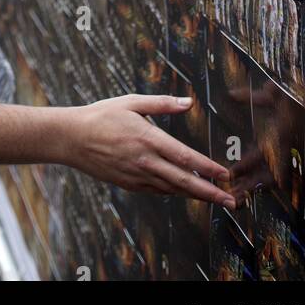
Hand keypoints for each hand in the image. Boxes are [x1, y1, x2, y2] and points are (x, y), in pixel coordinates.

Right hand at [59, 93, 235, 207]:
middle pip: (185, 182)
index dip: (208, 168)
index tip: (226, 174)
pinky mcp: (129, 184)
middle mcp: (145, 162)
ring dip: (195, 195)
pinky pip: (157, 191)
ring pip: (173, 190)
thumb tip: (189, 102)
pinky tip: (184, 190)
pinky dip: (174, 192)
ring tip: (215, 199)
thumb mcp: (131, 102)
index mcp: (149, 139)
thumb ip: (162, 103)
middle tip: (231, 202)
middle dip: (211, 193)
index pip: (186, 158)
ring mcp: (137, 176)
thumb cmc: (102, 115)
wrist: (72, 138)